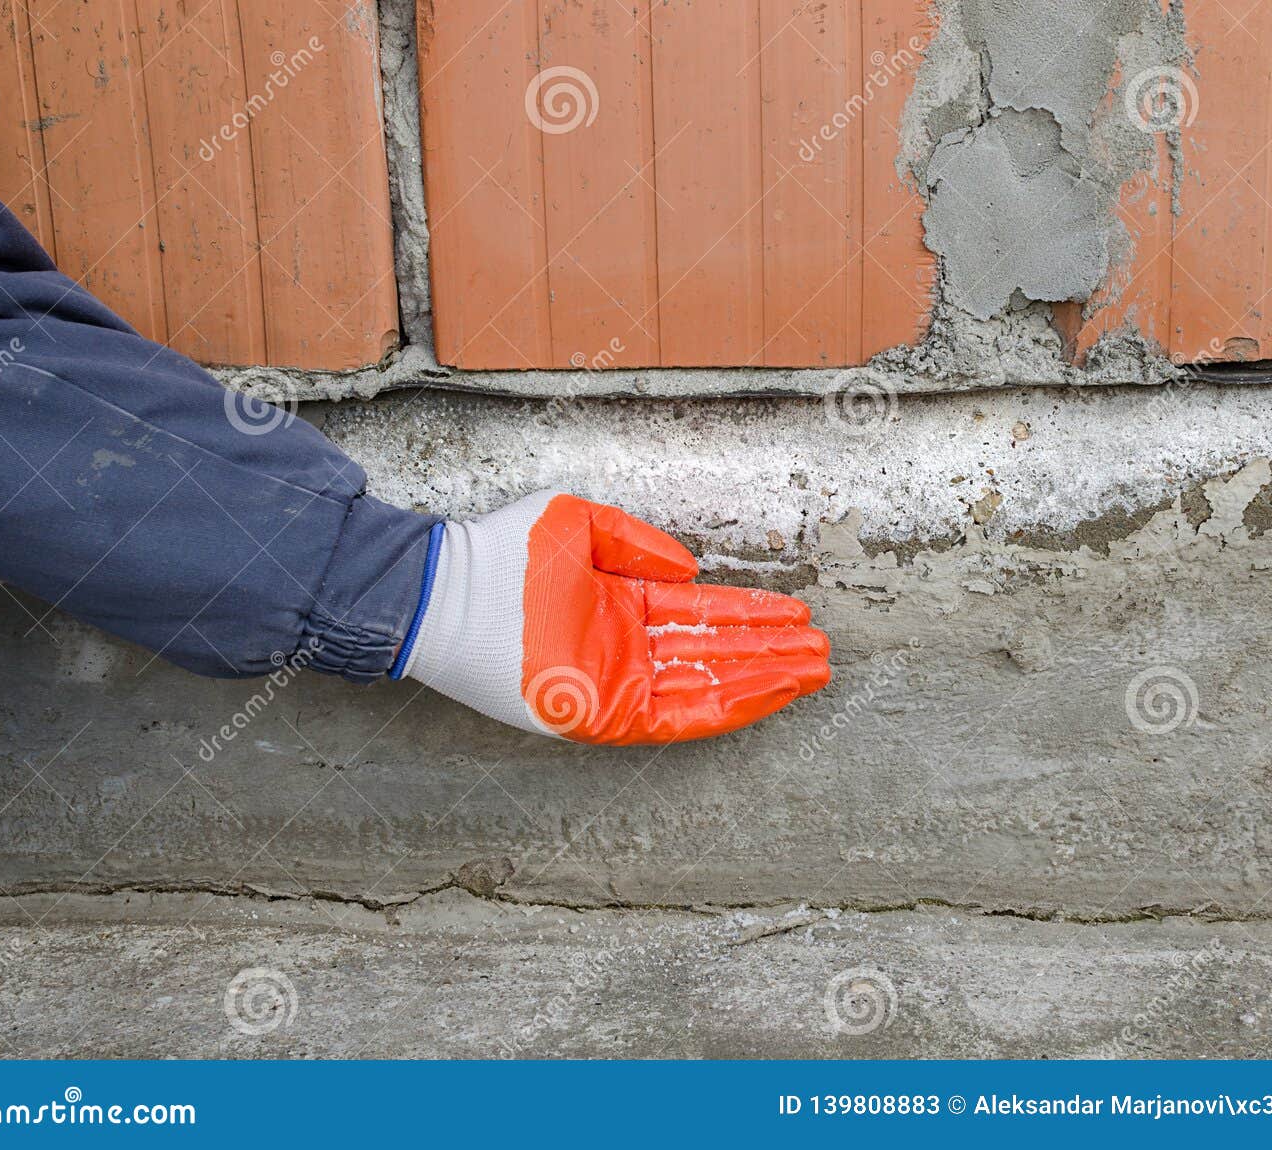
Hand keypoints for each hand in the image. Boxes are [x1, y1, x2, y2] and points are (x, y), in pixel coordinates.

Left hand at [395, 491, 829, 743]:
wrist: (448, 591)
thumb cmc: (499, 553)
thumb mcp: (578, 525)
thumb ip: (637, 544)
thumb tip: (689, 571)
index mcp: (620, 605)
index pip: (700, 616)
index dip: (751, 616)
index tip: (796, 614)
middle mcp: (624, 649)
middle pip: (715, 655)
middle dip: (771, 654)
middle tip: (823, 653)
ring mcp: (617, 682)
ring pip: (708, 687)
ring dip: (764, 680)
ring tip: (815, 672)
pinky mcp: (606, 713)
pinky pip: (681, 715)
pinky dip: (730, 703)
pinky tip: (771, 689)